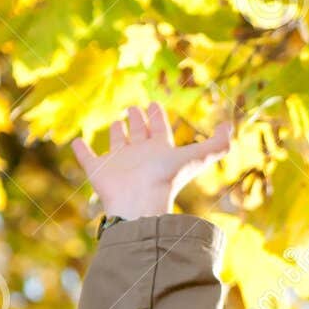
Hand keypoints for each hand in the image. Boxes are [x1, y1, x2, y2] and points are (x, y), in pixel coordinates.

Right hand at [71, 103, 233, 220]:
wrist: (139, 204)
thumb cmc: (166, 179)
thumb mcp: (196, 157)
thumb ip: (217, 144)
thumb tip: (232, 126)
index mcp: (160, 151)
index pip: (159, 129)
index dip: (157, 116)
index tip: (154, 104)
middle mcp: (140, 156)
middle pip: (139, 134)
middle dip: (137, 120)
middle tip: (133, 107)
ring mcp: (119, 164)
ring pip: (117, 143)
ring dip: (115, 133)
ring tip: (115, 123)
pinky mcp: (99, 172)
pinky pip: (88, 158)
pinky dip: (82, 150)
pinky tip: (77, 141)